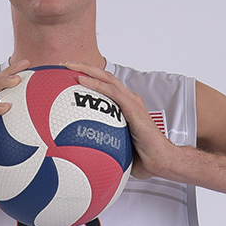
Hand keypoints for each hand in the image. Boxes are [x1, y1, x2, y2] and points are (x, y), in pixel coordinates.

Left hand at [64, 61, 178, 180]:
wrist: (160, 160)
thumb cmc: (141, 155)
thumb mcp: (116, 145)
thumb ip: (102, 141)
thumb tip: (81, 149)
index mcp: (125, 105)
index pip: (105, 85)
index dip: (89, 77)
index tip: (69, 75)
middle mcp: (129, 100)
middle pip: (104, 76)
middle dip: (84, 67)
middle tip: (65, 64)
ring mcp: (132, 102)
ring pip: (107, 79)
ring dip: (87, 70)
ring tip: (69, 66)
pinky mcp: (133, 108)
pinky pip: (112, 93)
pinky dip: (96, 85)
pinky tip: (81, 81)